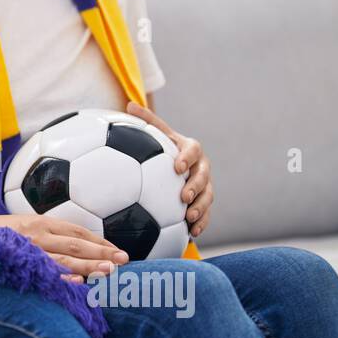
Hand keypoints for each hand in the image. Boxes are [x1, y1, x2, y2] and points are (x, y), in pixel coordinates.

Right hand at [0, 213, 127, 282]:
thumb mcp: (20, 229)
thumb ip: (43, 237)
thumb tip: (69, 254)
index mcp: (40, 223)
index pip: (77, 231)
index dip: (99, 241)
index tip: (118, 252)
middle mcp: (36, 233)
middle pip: (76, 243)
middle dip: (102, 253)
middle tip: (124, 261)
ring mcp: (27, 248)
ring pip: (64, 257)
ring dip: (89, 264)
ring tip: (109, 271)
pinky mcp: (16, 260)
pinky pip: (41, 270)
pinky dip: (59, 276)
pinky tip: (76, 281)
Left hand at [126, 101, 212, 239]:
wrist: (176, 166)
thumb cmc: (160, 148)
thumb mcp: (154, 135)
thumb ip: (146, 121)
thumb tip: (129, 103)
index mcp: (189, 148)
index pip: (192, 150)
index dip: (187, 157)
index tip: (177, 167)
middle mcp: (201, 166)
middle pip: (204, 175)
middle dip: (196, 186)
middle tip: (184, 197)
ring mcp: (205, 184)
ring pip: (208, 196)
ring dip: (201, 207)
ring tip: (189, 218)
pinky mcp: (204, 201)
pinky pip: (207, 213)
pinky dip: (201, 222)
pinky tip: (192, 233)